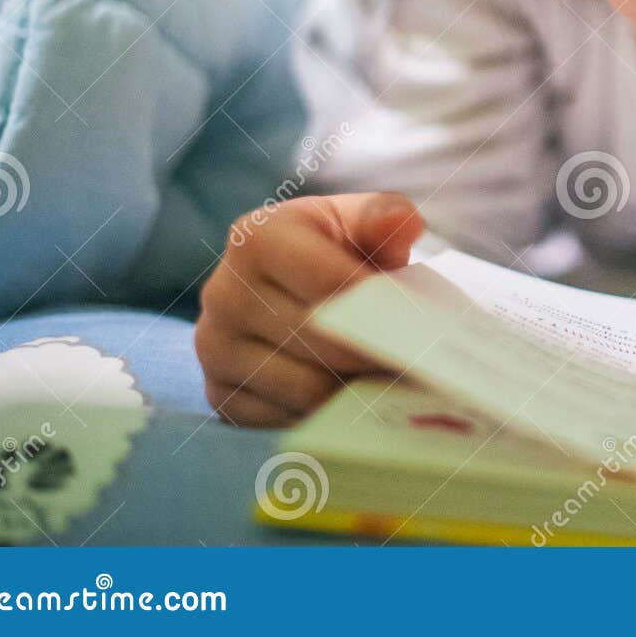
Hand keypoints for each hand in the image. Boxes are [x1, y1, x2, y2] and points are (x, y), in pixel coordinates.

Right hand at [195, 192, 423, 426]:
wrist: (289, 286)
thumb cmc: (335, 249)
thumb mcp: (360, 220)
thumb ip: (385, 215)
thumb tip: (403, 223)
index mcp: (256, 238)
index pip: (330, 283)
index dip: (381, 308)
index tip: (421, 326)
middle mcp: (223, 292)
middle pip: (321, 341)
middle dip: (376, 354)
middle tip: (419, 363)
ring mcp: (214, 348)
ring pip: (306, 389)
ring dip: (356, 391)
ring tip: (391, 380)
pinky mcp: (219, 394)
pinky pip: (285, 421)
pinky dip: (326, 417)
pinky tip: (351, 397)